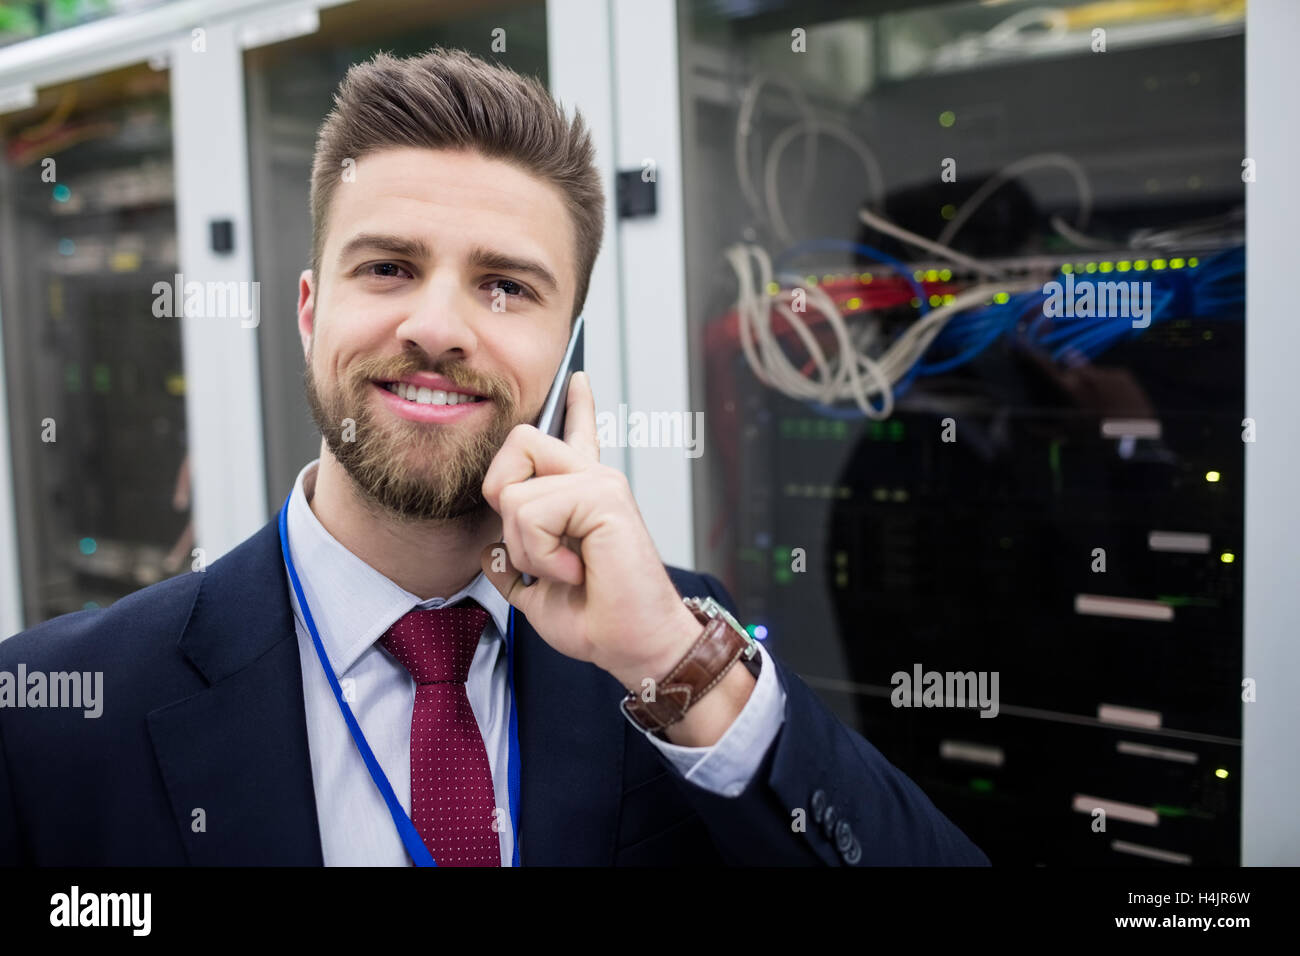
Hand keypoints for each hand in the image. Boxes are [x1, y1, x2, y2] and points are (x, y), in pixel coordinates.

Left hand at [479, 372, 700, 690]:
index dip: (574, 406)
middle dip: (502, 498)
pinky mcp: (604, 496)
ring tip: (563, 570)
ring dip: (524, 547)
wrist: (634, 646)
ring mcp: (600, 484)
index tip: (576, 377)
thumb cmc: (600, 621)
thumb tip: (490, 552)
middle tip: (533, 546)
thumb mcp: (538, 591)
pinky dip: (540, 554)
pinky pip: (533, 514)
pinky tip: (574, 570)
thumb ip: (512, 565)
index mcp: (583, 498)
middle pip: (518, 444)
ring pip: (514, 493)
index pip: (577, 436)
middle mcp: (594, 481)